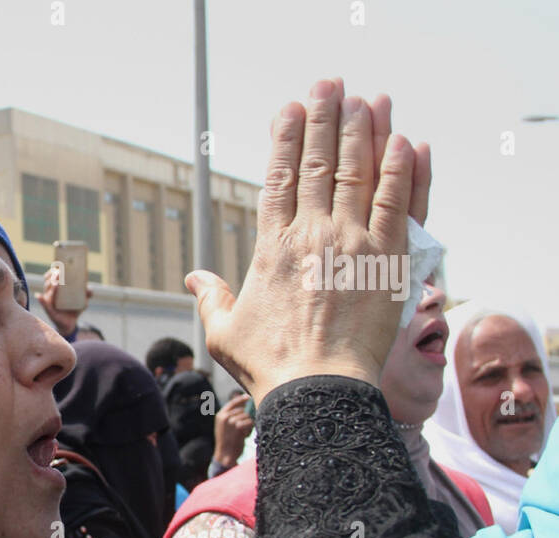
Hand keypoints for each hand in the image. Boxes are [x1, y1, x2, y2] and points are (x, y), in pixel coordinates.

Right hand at [37, 268, 91, 337]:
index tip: (58, 265)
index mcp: (58, 287)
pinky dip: (41, 300)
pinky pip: (44, 304)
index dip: (54, 269)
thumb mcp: (83, 300)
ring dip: (51, 285)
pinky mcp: (48, 310)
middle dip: (53, 275)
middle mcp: (51, 292)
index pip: (53, 275)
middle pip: (49, 280)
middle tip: (59, 273)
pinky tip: (38, 296)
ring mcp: (49, 300)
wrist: (70, 323)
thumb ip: (87, 293)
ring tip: (55, 283)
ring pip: (47, 290)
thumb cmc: (75, 308)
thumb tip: (89, 289)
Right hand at [188, 78, 428, 405]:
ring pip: (359, 173)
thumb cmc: (269, 366)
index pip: (279, 178)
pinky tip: (404, 141)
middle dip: (325, 118)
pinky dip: (402, 170)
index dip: (286, 139)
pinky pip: (397, 204)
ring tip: (366, 100)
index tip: (290, 109)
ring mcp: (353, 245)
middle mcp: (312, 236)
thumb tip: (194, 279)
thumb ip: (211, 298)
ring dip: (364, 131)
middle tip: (328, 85)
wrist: (318, 389)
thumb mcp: (224, 332)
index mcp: (272, 249)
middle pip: (319, 163)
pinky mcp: (389, 260)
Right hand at [213, 393, 253, 469]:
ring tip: (242, 434)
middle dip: (245, 419)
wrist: (225, 454)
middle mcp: (224, 416)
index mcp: (220, 416)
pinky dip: (250, 428)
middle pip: (242, 411)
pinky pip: (250, 422)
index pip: (232, 403)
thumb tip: (243, 407)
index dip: (241, 399)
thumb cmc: (227, 442)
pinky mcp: (238, 426)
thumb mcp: (224, 427)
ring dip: (248, 425)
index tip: (248, 397)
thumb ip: (230, 417)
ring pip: (247, 416)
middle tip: (242, 430)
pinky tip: (245, 435)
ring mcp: (231, 421)